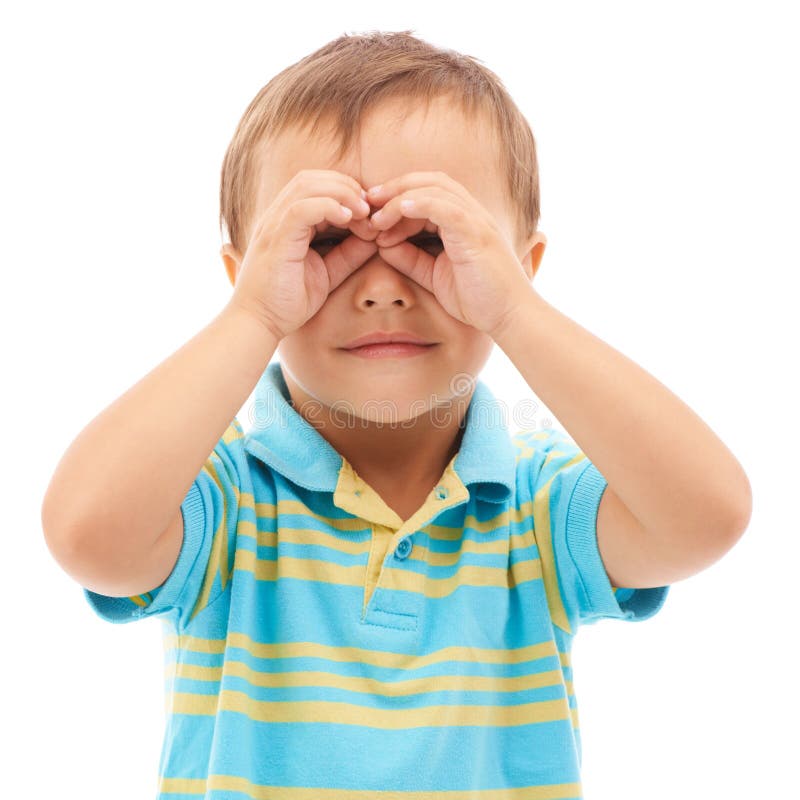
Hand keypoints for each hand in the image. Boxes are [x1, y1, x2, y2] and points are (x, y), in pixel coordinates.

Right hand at [228, 169, 376, 339]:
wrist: (258, 323)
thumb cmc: (288, 301)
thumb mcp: (328, 273)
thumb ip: (349, 254)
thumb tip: (375, 237)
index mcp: (288, 222)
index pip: (317, 186)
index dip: (347, 192)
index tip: (372, 213)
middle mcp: (278, 217)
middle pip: (313, 178)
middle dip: (347, 187)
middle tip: (372, 209)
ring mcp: (274, 225)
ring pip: (306, 185)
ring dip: (341, 193)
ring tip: (364, 212)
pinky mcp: (275, 239)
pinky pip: (300, 208)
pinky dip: (327, 206)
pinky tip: (348, 218)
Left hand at [366, 171, 534, 335]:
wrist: (510, 316)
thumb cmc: (478, 298)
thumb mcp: (433, 276)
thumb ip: (410, 259)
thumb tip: (382, 244)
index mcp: (461, 221)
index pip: (426, 193)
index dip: (395, 199)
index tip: (370, 215)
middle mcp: (470, 214)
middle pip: (428, 182)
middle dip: (393, 188)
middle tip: (366, 202)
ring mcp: (475, 220)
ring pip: (435, 190)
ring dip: (400, 198)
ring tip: (376, 216)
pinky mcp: (477, 233)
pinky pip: (446, 208)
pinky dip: (420, 204)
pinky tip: (398, 210)